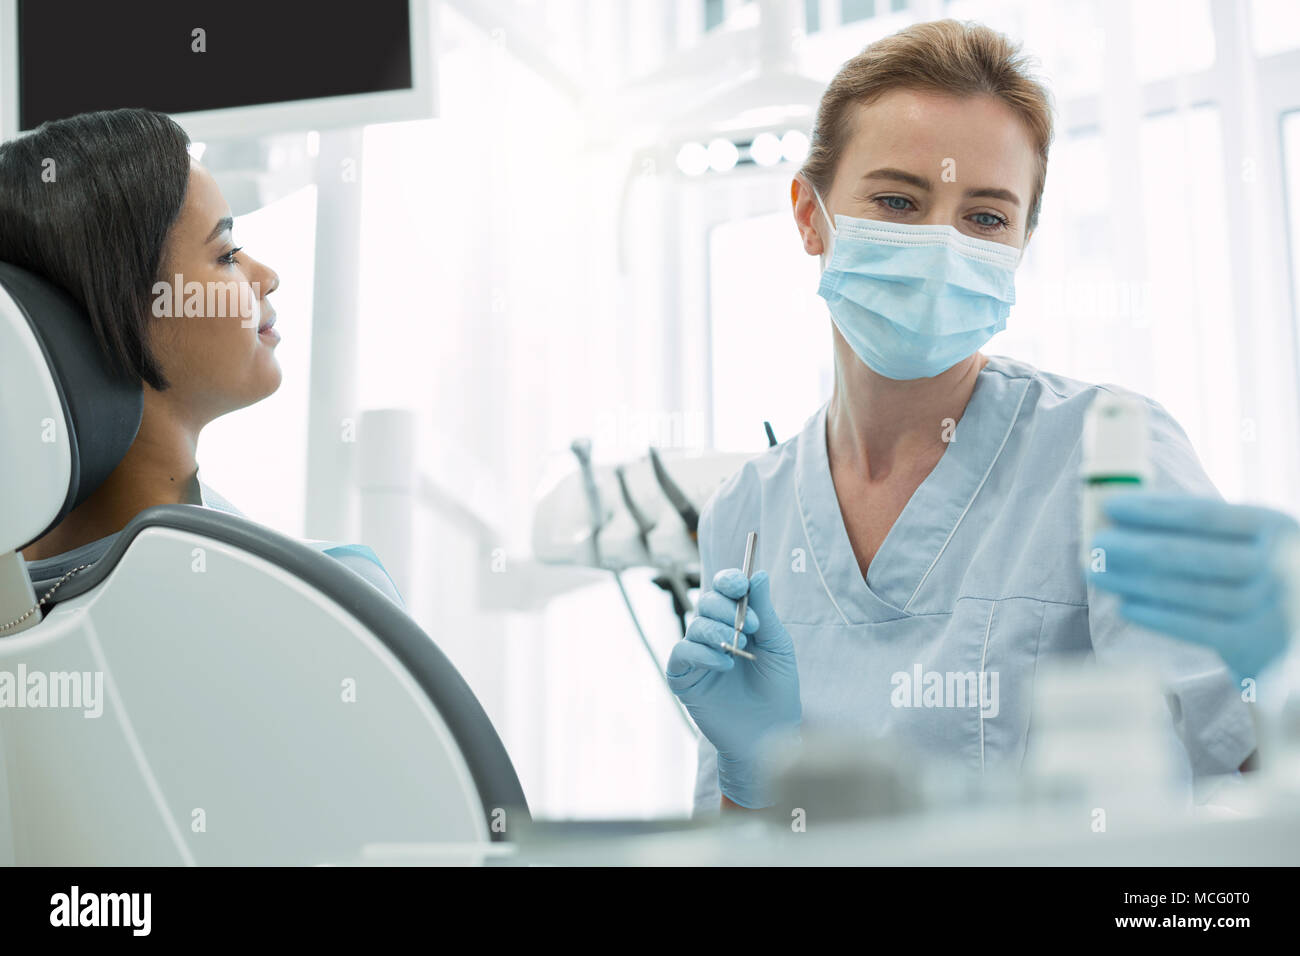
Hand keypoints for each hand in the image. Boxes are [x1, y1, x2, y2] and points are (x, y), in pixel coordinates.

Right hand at [667, 568, 800, 807]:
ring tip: (737, 647)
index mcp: (737, 621)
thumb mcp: (777, 647)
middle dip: (726, 607)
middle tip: (750, 626)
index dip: (729, 580)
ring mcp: (698, 654)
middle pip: (707, 601)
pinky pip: (682, 652)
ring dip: (717, 631)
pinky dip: (702, 653)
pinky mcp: (684, 676)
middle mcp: (714, 633)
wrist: (770, 734)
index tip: (740, 584)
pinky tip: (724, 665)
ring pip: (695, 624)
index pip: (724, 589)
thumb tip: (759, 574)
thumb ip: (765, 612)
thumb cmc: (777, 690)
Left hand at [1088, 493, 1299, 679]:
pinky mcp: (1255, 644)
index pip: (1202, 513)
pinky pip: (1194, 628)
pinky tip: (1125, 606)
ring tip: (1098, 572)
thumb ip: (1201, 526)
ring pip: (1185, 592)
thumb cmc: (1261, 572)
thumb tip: (1126, 514)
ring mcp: (1269, 607)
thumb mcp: (1252, 539)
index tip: (1110, 505)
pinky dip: (1155, 616)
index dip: (1151, 510)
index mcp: (1274, 526)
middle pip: (1188, 553)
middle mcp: (1277, 564)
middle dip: (1133, 547)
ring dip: (1133, 581)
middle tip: (1095, 542)